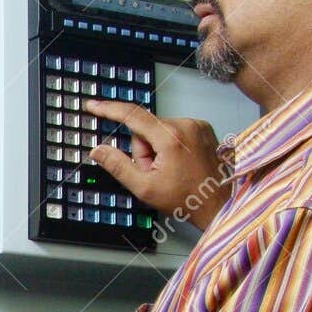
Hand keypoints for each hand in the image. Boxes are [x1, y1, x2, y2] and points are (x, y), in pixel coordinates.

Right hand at [82, 100, 229, 231]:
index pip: (132, 115)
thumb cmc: (187, 199)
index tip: (93, 106)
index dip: (109, 110)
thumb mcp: (145, 188)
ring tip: (170, 170)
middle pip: (146, 129)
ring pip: (160, 130)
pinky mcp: (203, 129)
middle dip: (144, 150)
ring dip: (158, 149)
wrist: (218, 205)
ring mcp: (197, 126)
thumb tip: (98, 150)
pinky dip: (171, 145)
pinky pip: (175, 131)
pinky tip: (180, 163)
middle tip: (154, 172)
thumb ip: (118, 166)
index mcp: (171, 138)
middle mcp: (186, 125)